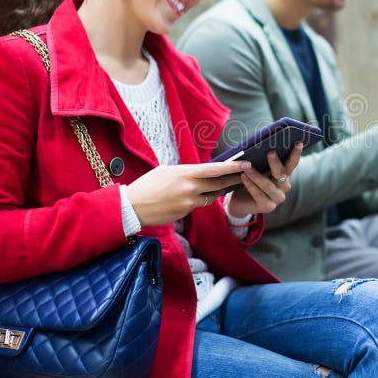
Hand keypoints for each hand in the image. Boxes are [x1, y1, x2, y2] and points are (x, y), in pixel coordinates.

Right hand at [126, 161, 247, 226]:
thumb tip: (199, 173)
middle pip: (218, 184)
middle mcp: (190, 187)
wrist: (133, 206)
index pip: (214, 169)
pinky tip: (194, 197)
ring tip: (222, 186)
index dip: (232, 167)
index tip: (245, 164)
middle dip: (233, 180)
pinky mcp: (185, 213)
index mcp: (185, 173)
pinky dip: (200, 200)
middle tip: (245, 175)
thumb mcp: (166, 171)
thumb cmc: (147, 185)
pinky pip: (198, 205)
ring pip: (210, 197)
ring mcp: (188, 202)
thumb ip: (185, 172)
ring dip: (216, 192)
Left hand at [227, 142, 303, 217]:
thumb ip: (263, 160)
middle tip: (270, 152)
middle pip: (282, 173)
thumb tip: (261, 144)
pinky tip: (243, 176)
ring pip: (268, 185)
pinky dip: (250, 184)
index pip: (292, 163)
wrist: (241, 200)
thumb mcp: (258, 168)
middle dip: (275, 162)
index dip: (296, 154)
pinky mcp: (268, 207)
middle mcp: (285, 186)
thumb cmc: (251, 179)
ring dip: (256, 175)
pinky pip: (258, 194)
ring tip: (246, 166)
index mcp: (285, 175)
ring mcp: (277, 198)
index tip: (298, 143)